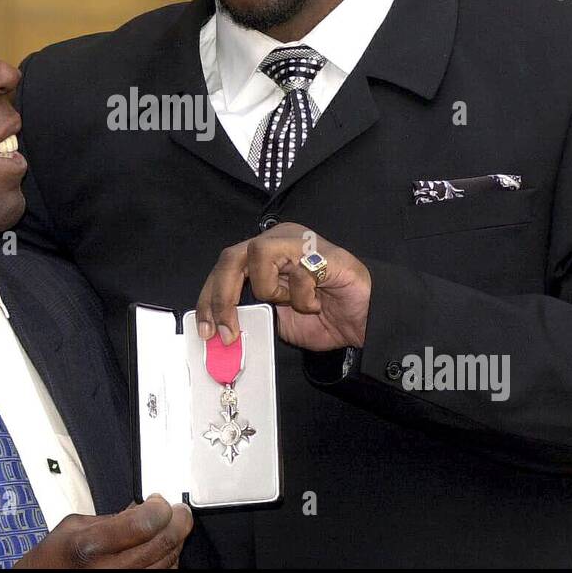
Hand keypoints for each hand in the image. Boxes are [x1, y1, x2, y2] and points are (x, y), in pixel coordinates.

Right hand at [15, 495, 192, 568]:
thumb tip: (144, 507)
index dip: (160, 506)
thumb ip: (112, 516)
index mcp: (90, 545)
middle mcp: (110, 570)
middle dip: (178, 520)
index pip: (145, 522)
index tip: (159, 500)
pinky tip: (160, 550)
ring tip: (167, 528)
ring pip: (170, 561)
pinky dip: (168, 560)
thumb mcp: (74, 526)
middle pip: (164, 542)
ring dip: (174, 540)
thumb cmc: (54, 561)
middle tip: (178, 510)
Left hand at [196, 222, 371, 351]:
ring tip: (295, 303)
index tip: (205, 330)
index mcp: (262, 256)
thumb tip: (221, 332)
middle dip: (222, 297)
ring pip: (257, 256)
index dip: (209, 299)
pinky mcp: (316, 248)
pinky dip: (303, 298)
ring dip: (271, 291)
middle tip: (225, 331)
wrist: (366, 319)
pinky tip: (319, 300)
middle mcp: (274, 241)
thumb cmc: (325, 316)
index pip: (223, 269)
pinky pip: (295, 273)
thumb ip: (251, 317)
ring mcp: (295, 240)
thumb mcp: (277, 322)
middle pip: (230, 257)